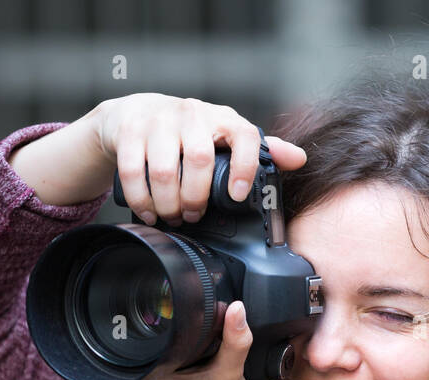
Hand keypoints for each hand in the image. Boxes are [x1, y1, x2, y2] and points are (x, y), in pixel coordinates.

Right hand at [89, 93, 306, 224]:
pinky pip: (133, 172)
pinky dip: (141, 200)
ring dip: (168, 204)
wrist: (134, 114)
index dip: (244, 167)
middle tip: (192, 217)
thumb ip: (261, 149)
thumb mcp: (224, 137)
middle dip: (196, 199)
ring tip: (171, 217)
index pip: (244, 136)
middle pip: (199, 161)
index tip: (237, 195)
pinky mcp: (129, 130)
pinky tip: (148, 212)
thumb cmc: (187, 132)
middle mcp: (192, 114)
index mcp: (222, 119)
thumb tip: (299, 159)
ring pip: (164, 171)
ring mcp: (158, 120)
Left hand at [106, 299, 255, 379]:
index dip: (159, 321)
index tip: (180, 324)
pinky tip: (173, 369)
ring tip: (180, 355)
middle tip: (186, 342)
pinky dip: (154, 370)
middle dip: (159, 338)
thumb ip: (234, 340)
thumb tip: (236, 308)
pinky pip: (137, 376)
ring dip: (155, 353)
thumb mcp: (229, 376)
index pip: (137, 334)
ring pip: (136, 360)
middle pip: (135, 345)